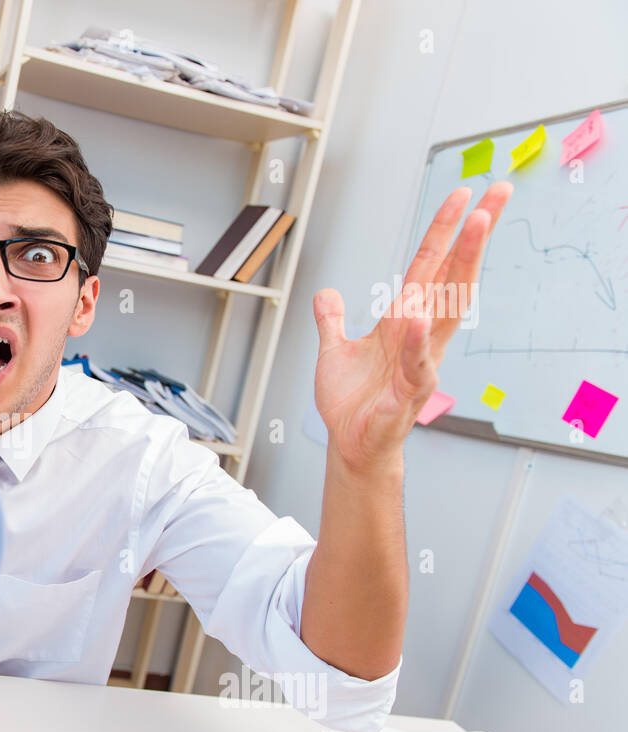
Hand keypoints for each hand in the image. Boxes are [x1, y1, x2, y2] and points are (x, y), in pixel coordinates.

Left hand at [312, 182, 512, 473]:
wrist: (351, 444)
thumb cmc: (353, 401)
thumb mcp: (334, 350)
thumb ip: (332, 320)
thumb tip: (327, 293)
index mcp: (403, 319)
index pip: (430, 266)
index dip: (445, 230)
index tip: (466, 194)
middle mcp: (420, 334)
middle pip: (454, 276)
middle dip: (475, 234)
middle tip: (497, 194)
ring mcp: (420, 361)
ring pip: (447, 310)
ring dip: (461, 268)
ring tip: (474, 228)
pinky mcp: (409, 393)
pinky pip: (416, 363)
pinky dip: (416, 340)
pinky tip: (417, 314)